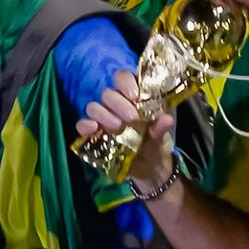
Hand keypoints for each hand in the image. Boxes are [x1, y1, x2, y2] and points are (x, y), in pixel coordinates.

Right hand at [77, 68, 176, 190]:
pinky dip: (85, 125)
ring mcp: (103, 119)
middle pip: (108, 93)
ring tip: (118, 127)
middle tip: (131, 118)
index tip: (134, 96)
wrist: (149, 170)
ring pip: (93, 107)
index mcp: (133, 98)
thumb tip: (166, 119)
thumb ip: (162, 128)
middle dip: (118, 103)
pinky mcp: (93, 134)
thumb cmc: (156, 145)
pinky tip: (93, 129)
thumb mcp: (162, 137)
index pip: (123, 78)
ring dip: (103, 114)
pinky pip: (82, 125)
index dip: (126, 83)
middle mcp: (116, 105)